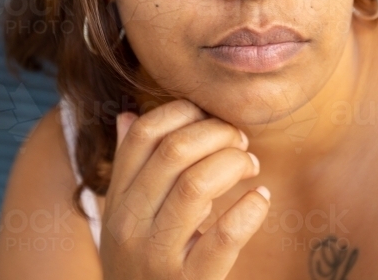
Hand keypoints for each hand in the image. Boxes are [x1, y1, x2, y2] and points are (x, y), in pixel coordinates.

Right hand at [99, 99, 269, 279]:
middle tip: (240, 141)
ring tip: (251, 168)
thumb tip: (127, 115)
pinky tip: (260, 200)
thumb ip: (129, 170)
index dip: (181, 112)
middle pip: (173, 152)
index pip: (142, 135)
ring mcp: (156, 257)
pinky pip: (224, 236)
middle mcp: (129, 225)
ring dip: (234, 164)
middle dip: (216, 134)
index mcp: (117, 203)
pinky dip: (250, 209)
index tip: (208, 116)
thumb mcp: (125, 222)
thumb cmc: (142, 272)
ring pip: (196, 185)